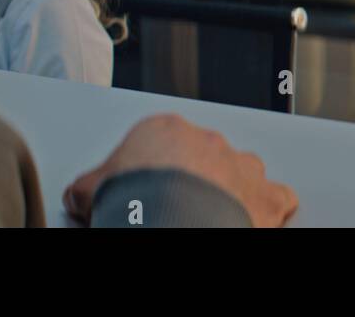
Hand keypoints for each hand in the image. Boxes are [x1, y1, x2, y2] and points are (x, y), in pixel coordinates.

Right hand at [64, 113, 297, 226]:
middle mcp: (208, 144)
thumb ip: (90, 185)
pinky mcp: (266, 197)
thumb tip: (78, 195)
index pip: (160, 146)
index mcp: (166, 132)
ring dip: (232, 193)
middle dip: (193, 182)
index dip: (153, 173)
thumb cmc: (134, 200)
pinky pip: (277, 199)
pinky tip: (255, 222)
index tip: (147, 193)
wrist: (168, 218)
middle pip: (203, 159)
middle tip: (177, 210)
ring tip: (213, 219)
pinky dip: (270, 211)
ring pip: (242, 174)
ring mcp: (240, 168)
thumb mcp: (92, 188)